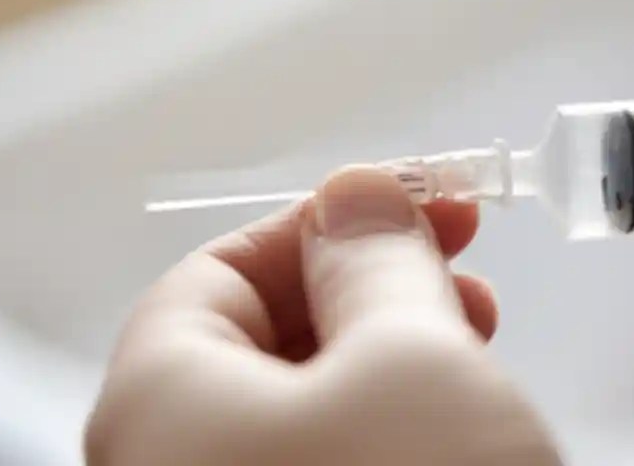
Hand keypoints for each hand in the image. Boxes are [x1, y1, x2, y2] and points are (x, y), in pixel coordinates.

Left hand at [84, 167, 561, 465]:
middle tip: (462, 265)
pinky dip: (384, 422)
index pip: (220, 271)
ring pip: (300, 407)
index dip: (325, 223)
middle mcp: (167, 464)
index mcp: (156, 406)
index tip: (414, 202)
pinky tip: (450, 416)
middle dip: (373, 287)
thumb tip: (354, 194)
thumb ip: (373, 258)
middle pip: (261, 340)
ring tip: (478, 341)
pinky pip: (323, 457)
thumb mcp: (410, 359)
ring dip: (391, 354)